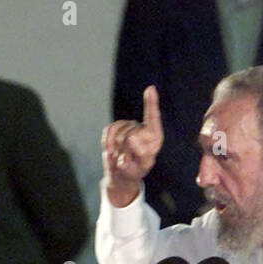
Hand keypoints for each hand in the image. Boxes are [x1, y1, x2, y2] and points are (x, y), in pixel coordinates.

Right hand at [101, 85, 163, 208]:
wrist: (121, 174)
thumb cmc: (134, 171)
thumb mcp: (139, 167)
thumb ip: (139, 154)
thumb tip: (131, 138)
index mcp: (155, 137)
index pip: (153, 118)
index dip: (151, 103)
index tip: (150, 89)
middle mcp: (144, 128)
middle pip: (130, 132)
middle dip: (125, 148)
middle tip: (126, 159)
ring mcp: (129, 126)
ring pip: (118, 132)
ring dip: (116, 147)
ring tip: (119, 155)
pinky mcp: (116, 127)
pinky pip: (109, 130)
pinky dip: (107, 142)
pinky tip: (111, 150)